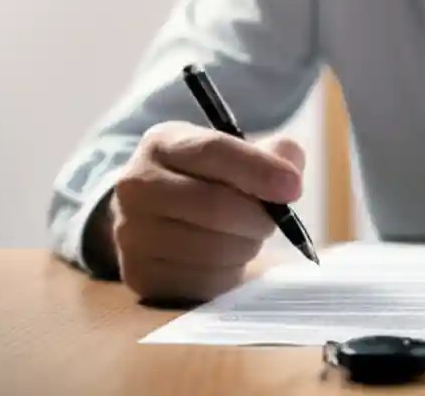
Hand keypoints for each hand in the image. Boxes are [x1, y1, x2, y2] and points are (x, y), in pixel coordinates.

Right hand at [95, 121, 304, 301]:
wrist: (158, 218)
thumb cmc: (209, 181)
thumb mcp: (237, 153)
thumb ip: (273, 154)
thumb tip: (289, 175)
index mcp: (163, 144)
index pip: (213, 151)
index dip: (259, 170)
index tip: (293, 187)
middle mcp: (136, 184)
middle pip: (214, 205)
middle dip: (259, 217)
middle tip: (273, 220)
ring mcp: (131, 232)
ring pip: (211, 248)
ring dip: (246, 245)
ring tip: (245, 235)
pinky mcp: (140, 274)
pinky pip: (203, 281)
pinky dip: (229, 272)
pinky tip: (226, 257)